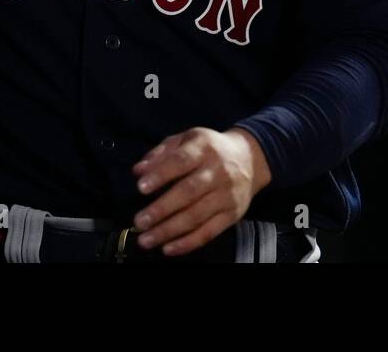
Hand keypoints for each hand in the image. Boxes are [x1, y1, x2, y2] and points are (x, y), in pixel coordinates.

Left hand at [129, 126, 271, 256]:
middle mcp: (218, 171)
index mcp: (204, 148)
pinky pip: (209, 232)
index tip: (141, 188)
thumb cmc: (209, 149)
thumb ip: (161, 153)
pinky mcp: (232, 215)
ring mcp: (227, 195)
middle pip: (188, 192)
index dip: (161, 175)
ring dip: (169, 230)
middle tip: (139, 221)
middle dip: (161, 209)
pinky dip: (187, 243)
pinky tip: (168, 248)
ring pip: (196, 216)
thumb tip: (138, 171)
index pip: (181, 162)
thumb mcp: (186, 140)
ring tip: (146, 239)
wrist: (249, 159)